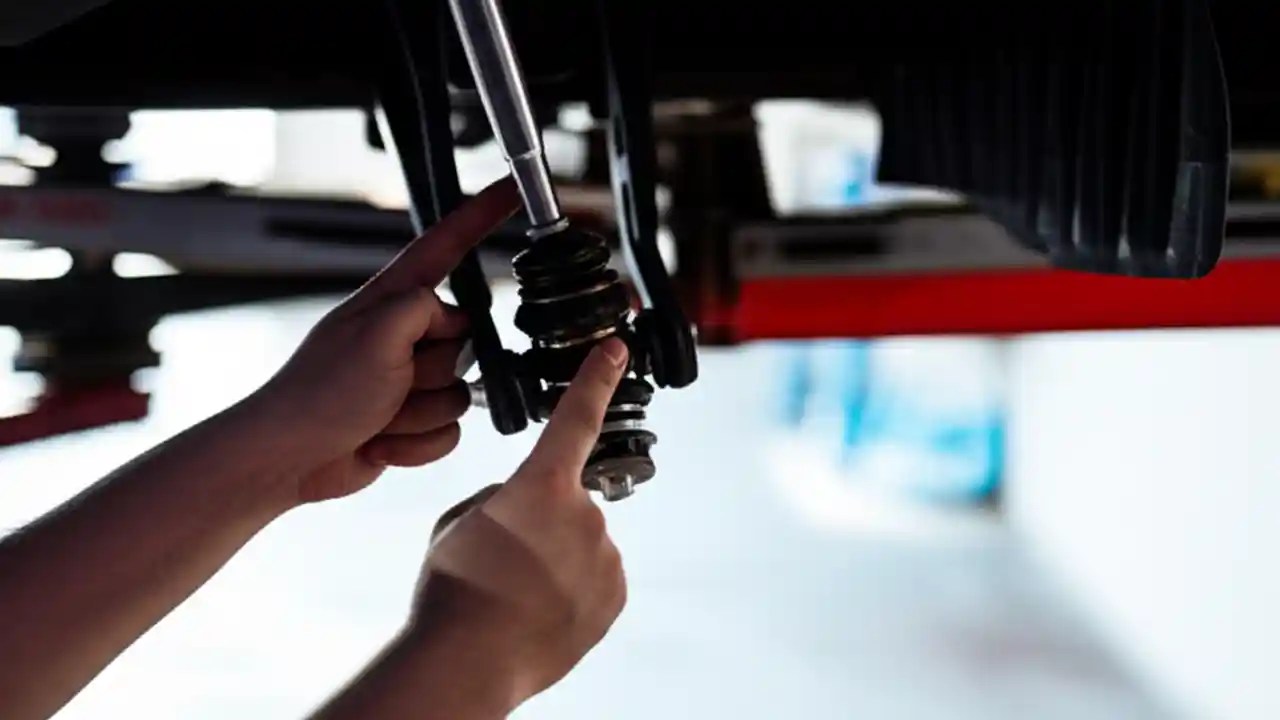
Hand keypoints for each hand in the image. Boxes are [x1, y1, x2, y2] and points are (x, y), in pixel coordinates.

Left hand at [247, 178, 518, 503]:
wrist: (289, 459)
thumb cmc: (319, 394)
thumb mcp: (376, 333)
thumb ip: (424, 308)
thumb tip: (451, 322)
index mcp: (392, 301)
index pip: (446, 245)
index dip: (480, 216)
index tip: (512, 190)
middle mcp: (403, 335)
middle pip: (467, 341)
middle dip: (437, 371)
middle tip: (392, 382)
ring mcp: (408, 381)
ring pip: (462, 394)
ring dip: (421, 414)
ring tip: (379, 415)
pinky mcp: (412, 420)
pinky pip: (450, 433)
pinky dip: (419, 445)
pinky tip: (381, 442)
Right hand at [407, 338, 630, 713]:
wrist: (469, 662)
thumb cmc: (453, 589)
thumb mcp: (459, 522)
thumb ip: (500, 499)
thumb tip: (525, 508)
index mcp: (542, 483)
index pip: (576, 415)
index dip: (596, 377)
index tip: (617, 347)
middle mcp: (584, 513)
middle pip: (564, 503)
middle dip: (539, 523)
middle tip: (502, 561)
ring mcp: (605, 556)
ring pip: (579, 544)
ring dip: (553, 560)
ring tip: (514, 594)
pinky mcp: (614, 595)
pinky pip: (594, 579)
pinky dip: (570, 591)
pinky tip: (537, 613)